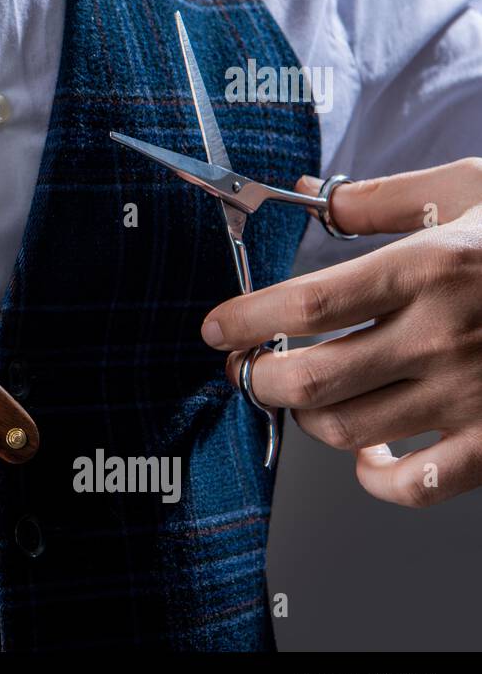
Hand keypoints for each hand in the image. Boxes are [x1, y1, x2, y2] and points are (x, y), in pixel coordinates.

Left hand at [201, 159, 481, 506]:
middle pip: (310, 380)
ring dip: (305, 418)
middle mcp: (443, 336)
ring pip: (347, 430)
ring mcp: (473, 393)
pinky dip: (377, 479)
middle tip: (245, 368)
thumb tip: (315, 197)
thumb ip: (384, 197)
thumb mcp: (468, 188)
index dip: (243, 321)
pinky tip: (368, 455)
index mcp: (429, 268)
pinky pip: (419, 485)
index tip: (216, 328)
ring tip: (301, 396)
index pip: (303, 306)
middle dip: (257, 379)